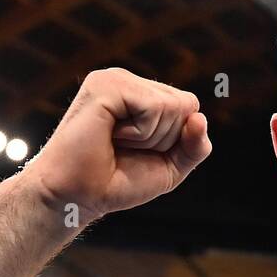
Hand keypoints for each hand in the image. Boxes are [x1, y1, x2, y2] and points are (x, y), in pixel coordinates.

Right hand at [22, 67, 210, 220]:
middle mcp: (128, 81)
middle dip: (163, 139)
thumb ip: (194, 146)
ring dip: (149, 138)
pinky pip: (153, 107)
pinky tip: (111, 136)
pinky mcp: (106, 85)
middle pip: (185, 105)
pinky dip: (139, 133)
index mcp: (141, 94)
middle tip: (125, 149)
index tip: (139, 152)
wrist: (77, 196)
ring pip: (171, 105)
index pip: (190, 107)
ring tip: (115, 143)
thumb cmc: (116, 182)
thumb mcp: (169, 167)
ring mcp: (115, 79)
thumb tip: (200, 117)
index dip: (175, 140)